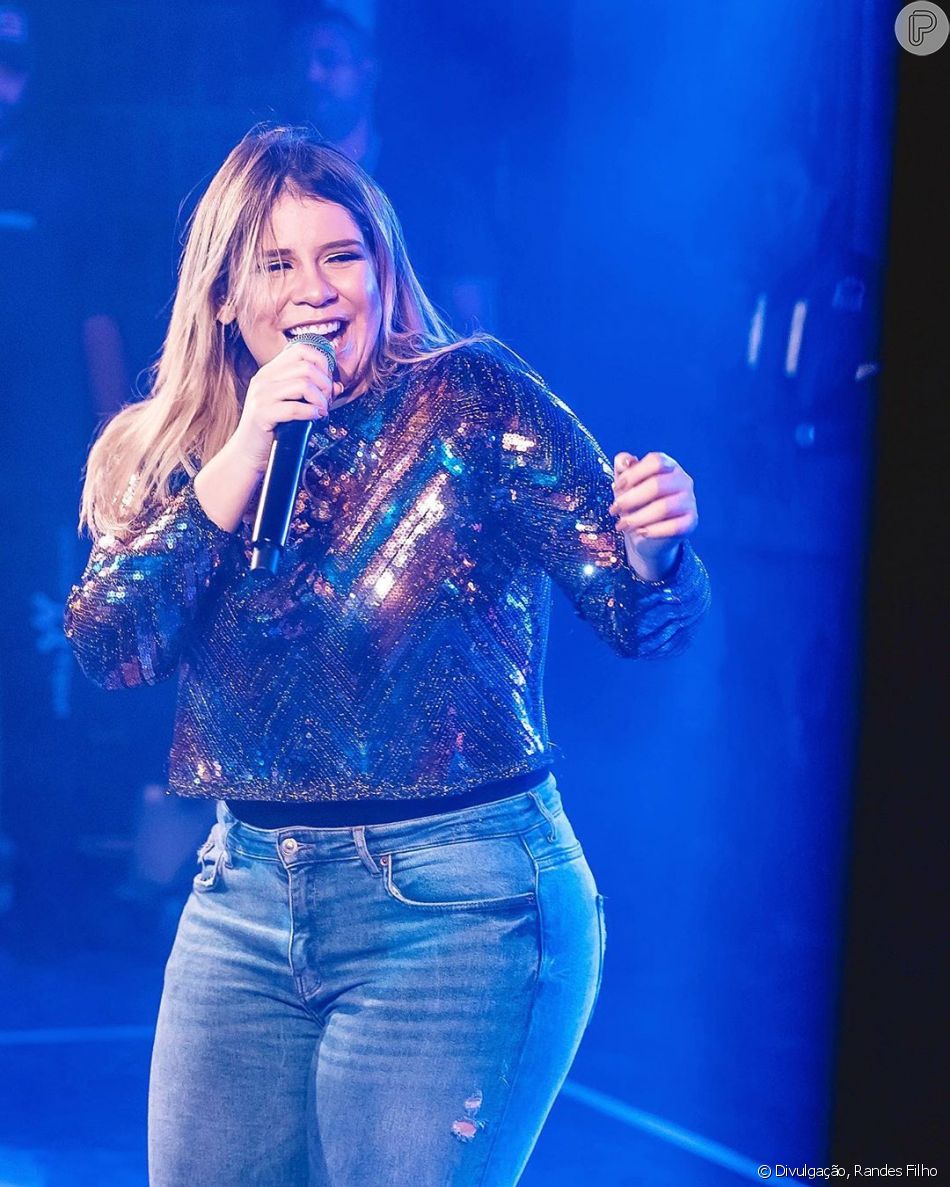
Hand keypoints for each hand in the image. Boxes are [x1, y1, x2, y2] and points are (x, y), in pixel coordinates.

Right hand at [229, 341, 344, 472]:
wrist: (248, 452)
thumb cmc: (274, 428)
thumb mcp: (293, 404)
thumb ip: (313, 392)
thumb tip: (337, 386)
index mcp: (270, 371)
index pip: (301, 350)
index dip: (322, 362)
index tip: (327, 382)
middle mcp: (263, 379)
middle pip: (307, 367)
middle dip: (325, 384)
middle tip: (326, 402)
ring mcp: (261, 395)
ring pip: (303, 384)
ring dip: (320, 399)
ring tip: (322, 411)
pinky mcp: (262, 414)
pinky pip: (295, 408)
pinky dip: (311, 413)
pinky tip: (315, 418)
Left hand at [608, 451, 698, 580]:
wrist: (646, 532)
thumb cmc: (636, 502)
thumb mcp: (626, 483)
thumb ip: (623, 467)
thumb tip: (624, 461)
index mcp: (668, 465)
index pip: (656, 462)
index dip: (633, 473)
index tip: (616, 487)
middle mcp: (683, 480)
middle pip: (657, 485)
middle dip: (630, 499)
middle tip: (614, 510)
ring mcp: (689, 501)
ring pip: (664, 508)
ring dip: (638, 518)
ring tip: (622, 524)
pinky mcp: (691, 521)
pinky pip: (674, 527)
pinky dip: (653, 531)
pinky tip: (640, 532)